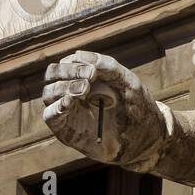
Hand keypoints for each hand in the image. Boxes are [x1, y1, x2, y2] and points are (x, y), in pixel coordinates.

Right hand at [42, 50, 167, 167]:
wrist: (146, 139)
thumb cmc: (138, 107)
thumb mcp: (128, 83)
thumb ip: (108, 67)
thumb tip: (78, 54)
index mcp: (86, 77)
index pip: (67, 63)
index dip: (76, 63)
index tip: (94, 71)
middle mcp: (72, 92)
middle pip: (53, 74)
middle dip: (67, 71)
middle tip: (88, 76)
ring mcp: (67, 111)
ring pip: (49, 92)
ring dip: (64, 87)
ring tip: (85, 89)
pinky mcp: (65, 129)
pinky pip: (50, 115)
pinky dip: (56, 107)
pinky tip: (69, 102)